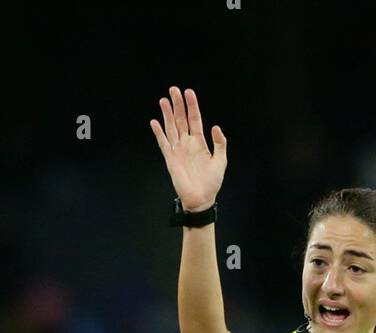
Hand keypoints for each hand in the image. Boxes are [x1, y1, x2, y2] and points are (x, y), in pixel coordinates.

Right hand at [150, 86, 226, 212]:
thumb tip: (215, 126)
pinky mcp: (170, 158)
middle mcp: (187, 143)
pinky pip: (163, 143)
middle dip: (177, 104)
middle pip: (181, 119)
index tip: (189, 92)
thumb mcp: (220, 161)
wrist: (201, 199)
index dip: (192, 106)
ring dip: (167, 114)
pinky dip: (159, 133)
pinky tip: (155, 122)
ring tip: (164, 100)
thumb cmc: (211, 182)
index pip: (195, 119)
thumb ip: (220, 143)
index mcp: (199, 142)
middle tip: (173, 89)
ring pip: (171, 127)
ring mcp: (178, 149)